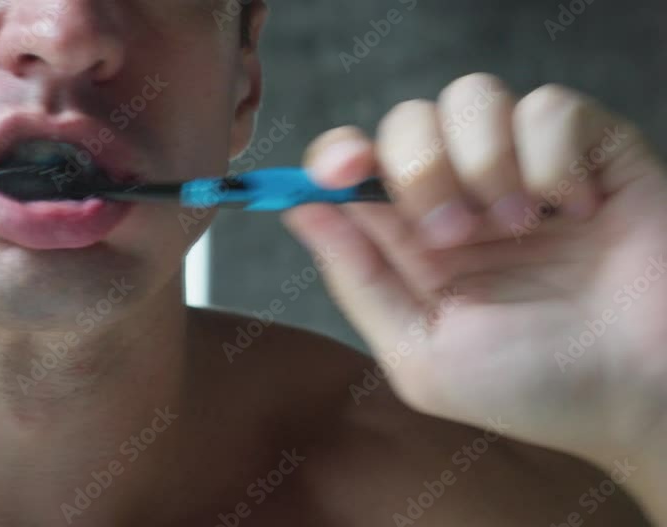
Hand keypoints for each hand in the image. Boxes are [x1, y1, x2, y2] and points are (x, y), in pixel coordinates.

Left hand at [282, 74, 666, 466]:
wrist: (643, 394)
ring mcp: (524, 169)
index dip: (337, 155)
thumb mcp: (422, 352)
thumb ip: (360, 278)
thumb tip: (301, 208)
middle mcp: (461, 195)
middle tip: (455, 233)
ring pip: (472, 97)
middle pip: (405, 120)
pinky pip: (550, 106)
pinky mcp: (590, 150)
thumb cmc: (534, 388)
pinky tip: (577, 210)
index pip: (353, 165)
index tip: (342, 170)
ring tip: (519, 225)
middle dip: (418, 168)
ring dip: (484, 160)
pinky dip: (553, 157)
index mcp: (412, 240)